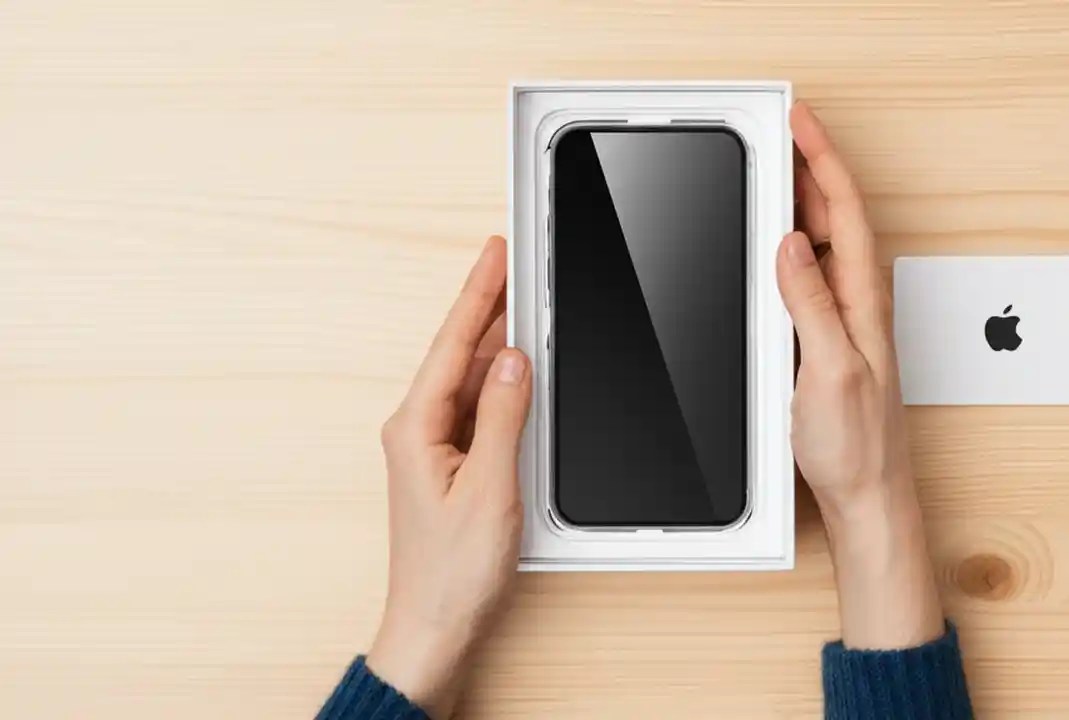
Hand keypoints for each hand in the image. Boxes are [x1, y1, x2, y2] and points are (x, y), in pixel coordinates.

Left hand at [367, 236, 530, 717]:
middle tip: (514, 260)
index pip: (453, 344)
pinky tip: (518, 365)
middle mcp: (418, 430)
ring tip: (522, 299)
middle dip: (489, 305)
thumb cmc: (451, 573)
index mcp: (416, 428)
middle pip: (459, 353)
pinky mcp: (451, 464)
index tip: (494, 253)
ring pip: (470, 377)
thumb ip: (502, 416)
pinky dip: (501, 380)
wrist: (435, 626)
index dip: (477, 293)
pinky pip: (478, 406)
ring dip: (497, 341)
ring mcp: (434, 447)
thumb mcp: (489, 488)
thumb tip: (514, 361)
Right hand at [779, 102, 944, 648]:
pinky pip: (808, 275)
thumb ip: (809, 304)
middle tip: (777, 130)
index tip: (799, 121)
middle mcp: (857, 301)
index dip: (822, 158)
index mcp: (863, 300)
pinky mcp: (826, 337)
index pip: (844, 209)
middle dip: (808, 164)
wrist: (867, 494)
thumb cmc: (856, 445)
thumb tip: (789, 245)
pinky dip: (787, 247)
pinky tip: (771, 244)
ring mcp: (842, 318)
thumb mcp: (830, 369)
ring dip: (799, 202)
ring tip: (770, 171)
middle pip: (833, 214)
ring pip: (819, 242)